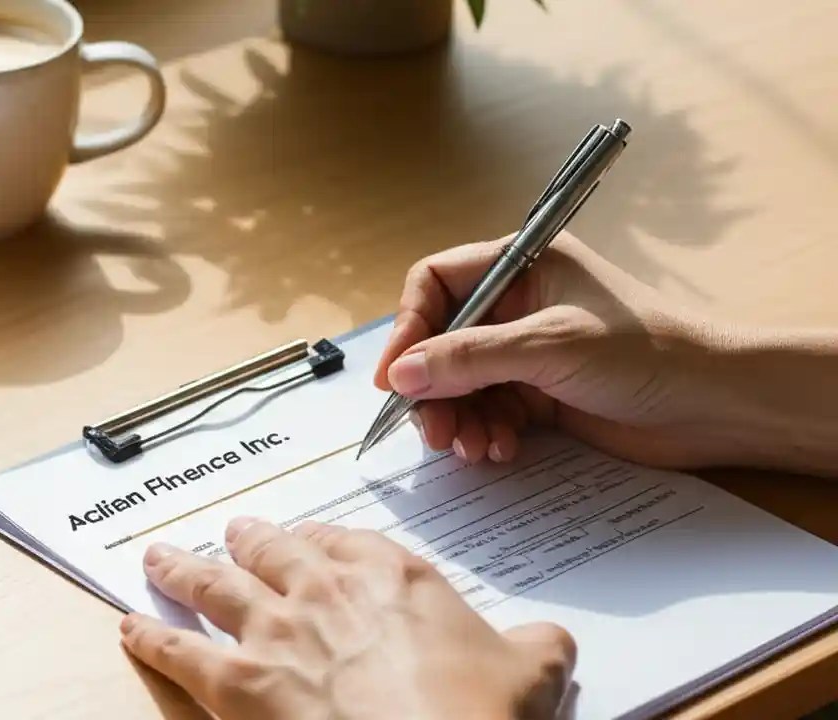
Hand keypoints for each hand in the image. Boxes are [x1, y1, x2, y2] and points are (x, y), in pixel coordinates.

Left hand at [119, 518, 575, 719]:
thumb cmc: (479, 715)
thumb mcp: (530, 671)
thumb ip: (535, 645)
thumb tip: (551, 642)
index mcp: (389, 574)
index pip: (343, 541)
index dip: (318, 540)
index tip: (307, 540)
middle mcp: (322, 588)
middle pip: (270, 551)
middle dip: (248, 540)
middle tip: (234, 532)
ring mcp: (274, 631)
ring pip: (213, 585)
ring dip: (183, 569)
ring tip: (160, 557)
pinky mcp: (236, 682)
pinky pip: (178, 649)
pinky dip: (150, 637)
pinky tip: (130, 626)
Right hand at [373, 233, 753, 469]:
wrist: (718, 405)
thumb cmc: (648, 352)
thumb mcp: (549, 346)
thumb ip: (469, 358)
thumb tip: (401, 374)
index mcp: (522, 265)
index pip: (436, 283)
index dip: (409, 327)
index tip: (395, 376)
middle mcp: (519, 304)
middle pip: (441, 341)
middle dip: (432, 388)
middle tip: (432, 431)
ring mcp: (528, 352)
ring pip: (461, 384)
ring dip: (458, 419)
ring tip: (472, 448)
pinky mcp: (542, 395)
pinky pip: (489, 411)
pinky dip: (486, 433)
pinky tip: (501, 450)